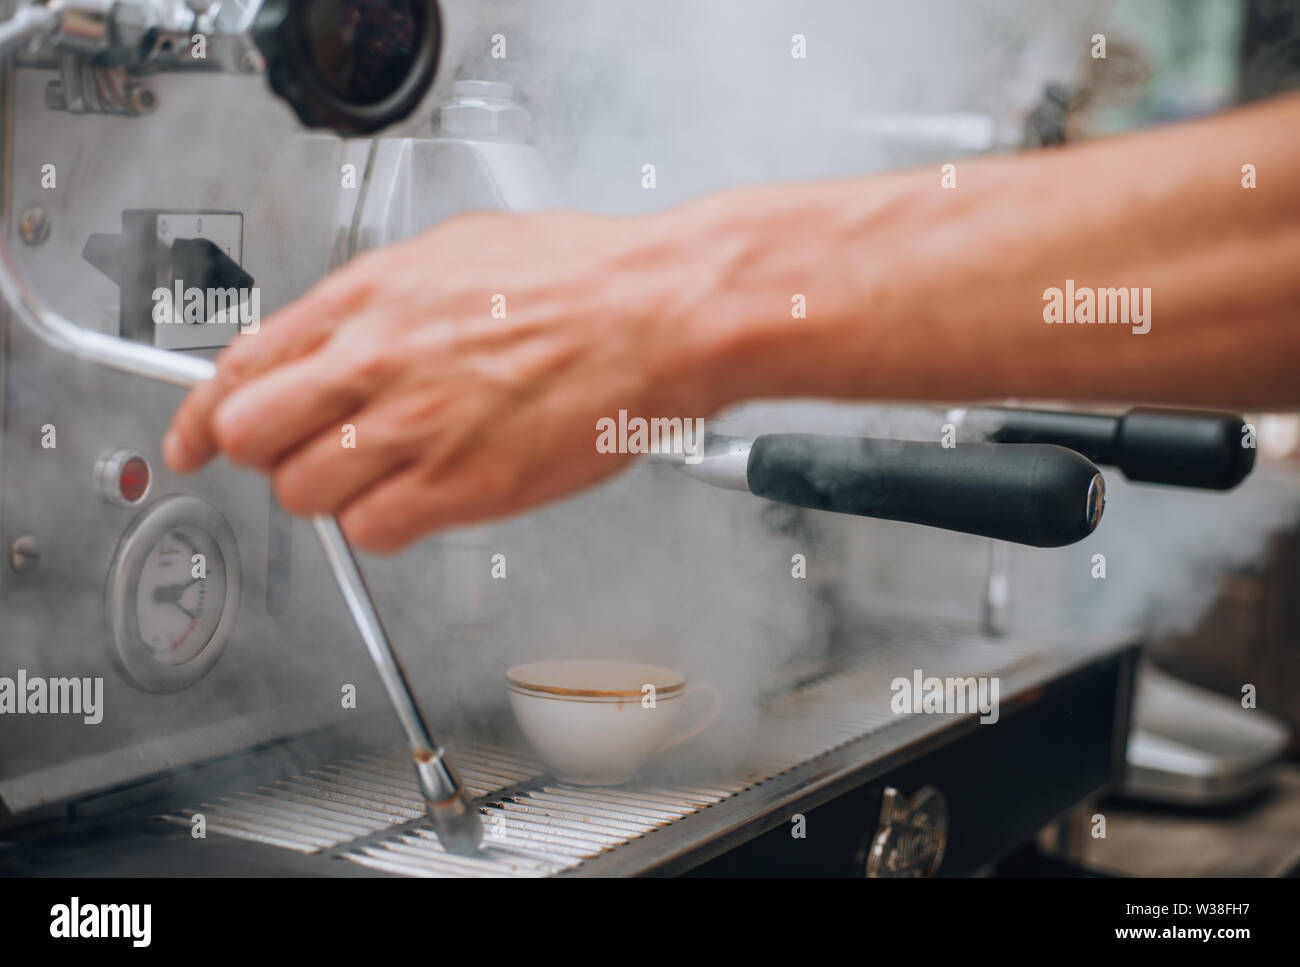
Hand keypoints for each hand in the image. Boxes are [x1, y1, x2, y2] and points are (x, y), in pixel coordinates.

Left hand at [163, 209, 722, 551]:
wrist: (655, 314)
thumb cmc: (581, 280)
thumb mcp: (455, 252)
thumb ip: (380, 299)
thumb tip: (337, 331)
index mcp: (369, 297)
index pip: (239, 365)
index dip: (201, 413)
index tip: (193, 437)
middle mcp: (376, 361)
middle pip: (251, 436)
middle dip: (266, 452)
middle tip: (297, 455)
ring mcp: (415, 427)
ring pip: (306, 492)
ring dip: (330, 492)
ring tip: (381, 475)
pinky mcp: (461, 486)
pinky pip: (372, 530)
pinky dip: (382, 525)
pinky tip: (420, 499)